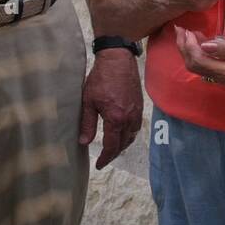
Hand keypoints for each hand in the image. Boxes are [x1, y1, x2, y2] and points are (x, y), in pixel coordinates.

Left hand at [79, 49, 143, 169]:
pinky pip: (136, 127)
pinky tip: (123, 133)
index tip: (99, 165)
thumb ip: (87, 123)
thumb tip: (84, 142)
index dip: (105, 158)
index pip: (111, 146)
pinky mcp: (140, 105)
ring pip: (132, 136)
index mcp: (115, 118)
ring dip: (122, 145)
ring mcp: (137, 112)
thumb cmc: (101, 78)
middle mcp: (129, 118)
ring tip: (113, 148)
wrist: (118, 59)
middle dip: (113, 154)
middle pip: (123, 144)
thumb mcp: (88, 101)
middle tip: (105, 159)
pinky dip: (129, 134)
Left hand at [174, 27, 224, 86]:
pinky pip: (207, 64)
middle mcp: (223, 78)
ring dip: (190, 50)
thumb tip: (204, 47)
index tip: (185, 29)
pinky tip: (200, 41)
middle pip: (194, 65)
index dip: (187, 46)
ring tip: (187, 33)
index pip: (198, 61)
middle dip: (184, 47)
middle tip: (180, 29)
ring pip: (199, 66)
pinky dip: (199, 52)